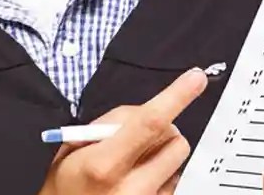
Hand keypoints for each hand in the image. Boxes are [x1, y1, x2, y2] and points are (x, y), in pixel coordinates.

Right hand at [39, 68, 207, 194]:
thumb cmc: (67, 184)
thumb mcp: (74, 149)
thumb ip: (111, 125)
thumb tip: (147, 110)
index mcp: (105, 165)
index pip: (150, 123)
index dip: (176, 97)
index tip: (196, 79)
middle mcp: (130, 188)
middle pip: (174, 140)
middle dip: (162, 130)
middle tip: (137, 137)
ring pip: (177, 161)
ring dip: (162, 154)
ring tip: (134, 163)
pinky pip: (174, 182)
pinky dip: (161, 175)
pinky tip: (138, 181)